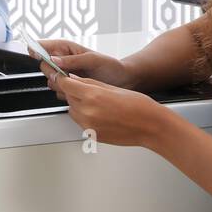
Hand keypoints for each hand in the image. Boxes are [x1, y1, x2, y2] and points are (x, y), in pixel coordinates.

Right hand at [33, 39, 135, 87]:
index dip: (37, 48)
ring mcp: (65, 74)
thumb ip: (74, 60)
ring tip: (76, 82)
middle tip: (62, 74)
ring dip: (59, 83)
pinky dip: (65, 92)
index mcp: (67, 48)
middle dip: (50, 71)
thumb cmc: (110, 66)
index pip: (45, 46)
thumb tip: (55, 60)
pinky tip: (77, 89)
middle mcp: (63, 61)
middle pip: (44, 65)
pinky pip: (58, 91)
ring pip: (50, 80)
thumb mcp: (93, 60)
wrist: (121, 80)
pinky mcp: (69, 86)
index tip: (33, 53)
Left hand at [41, 67, 167, 146]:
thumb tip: (75, 79)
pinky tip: (102, 114)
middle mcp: (87, 112)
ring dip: (79, 105)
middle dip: (74, 92)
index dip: (62, 79)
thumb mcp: (113, 87)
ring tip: (99, 103)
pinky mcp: (92, 135)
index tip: (61, 76)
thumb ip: (90, 83)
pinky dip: (86, 116)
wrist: (150, 126)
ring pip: (72, 111)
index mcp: (93, 96)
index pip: (65, 85)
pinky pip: (81, 122)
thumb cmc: (139, 106)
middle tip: (89, 90)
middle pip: (68, 98)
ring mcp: (88, 125)